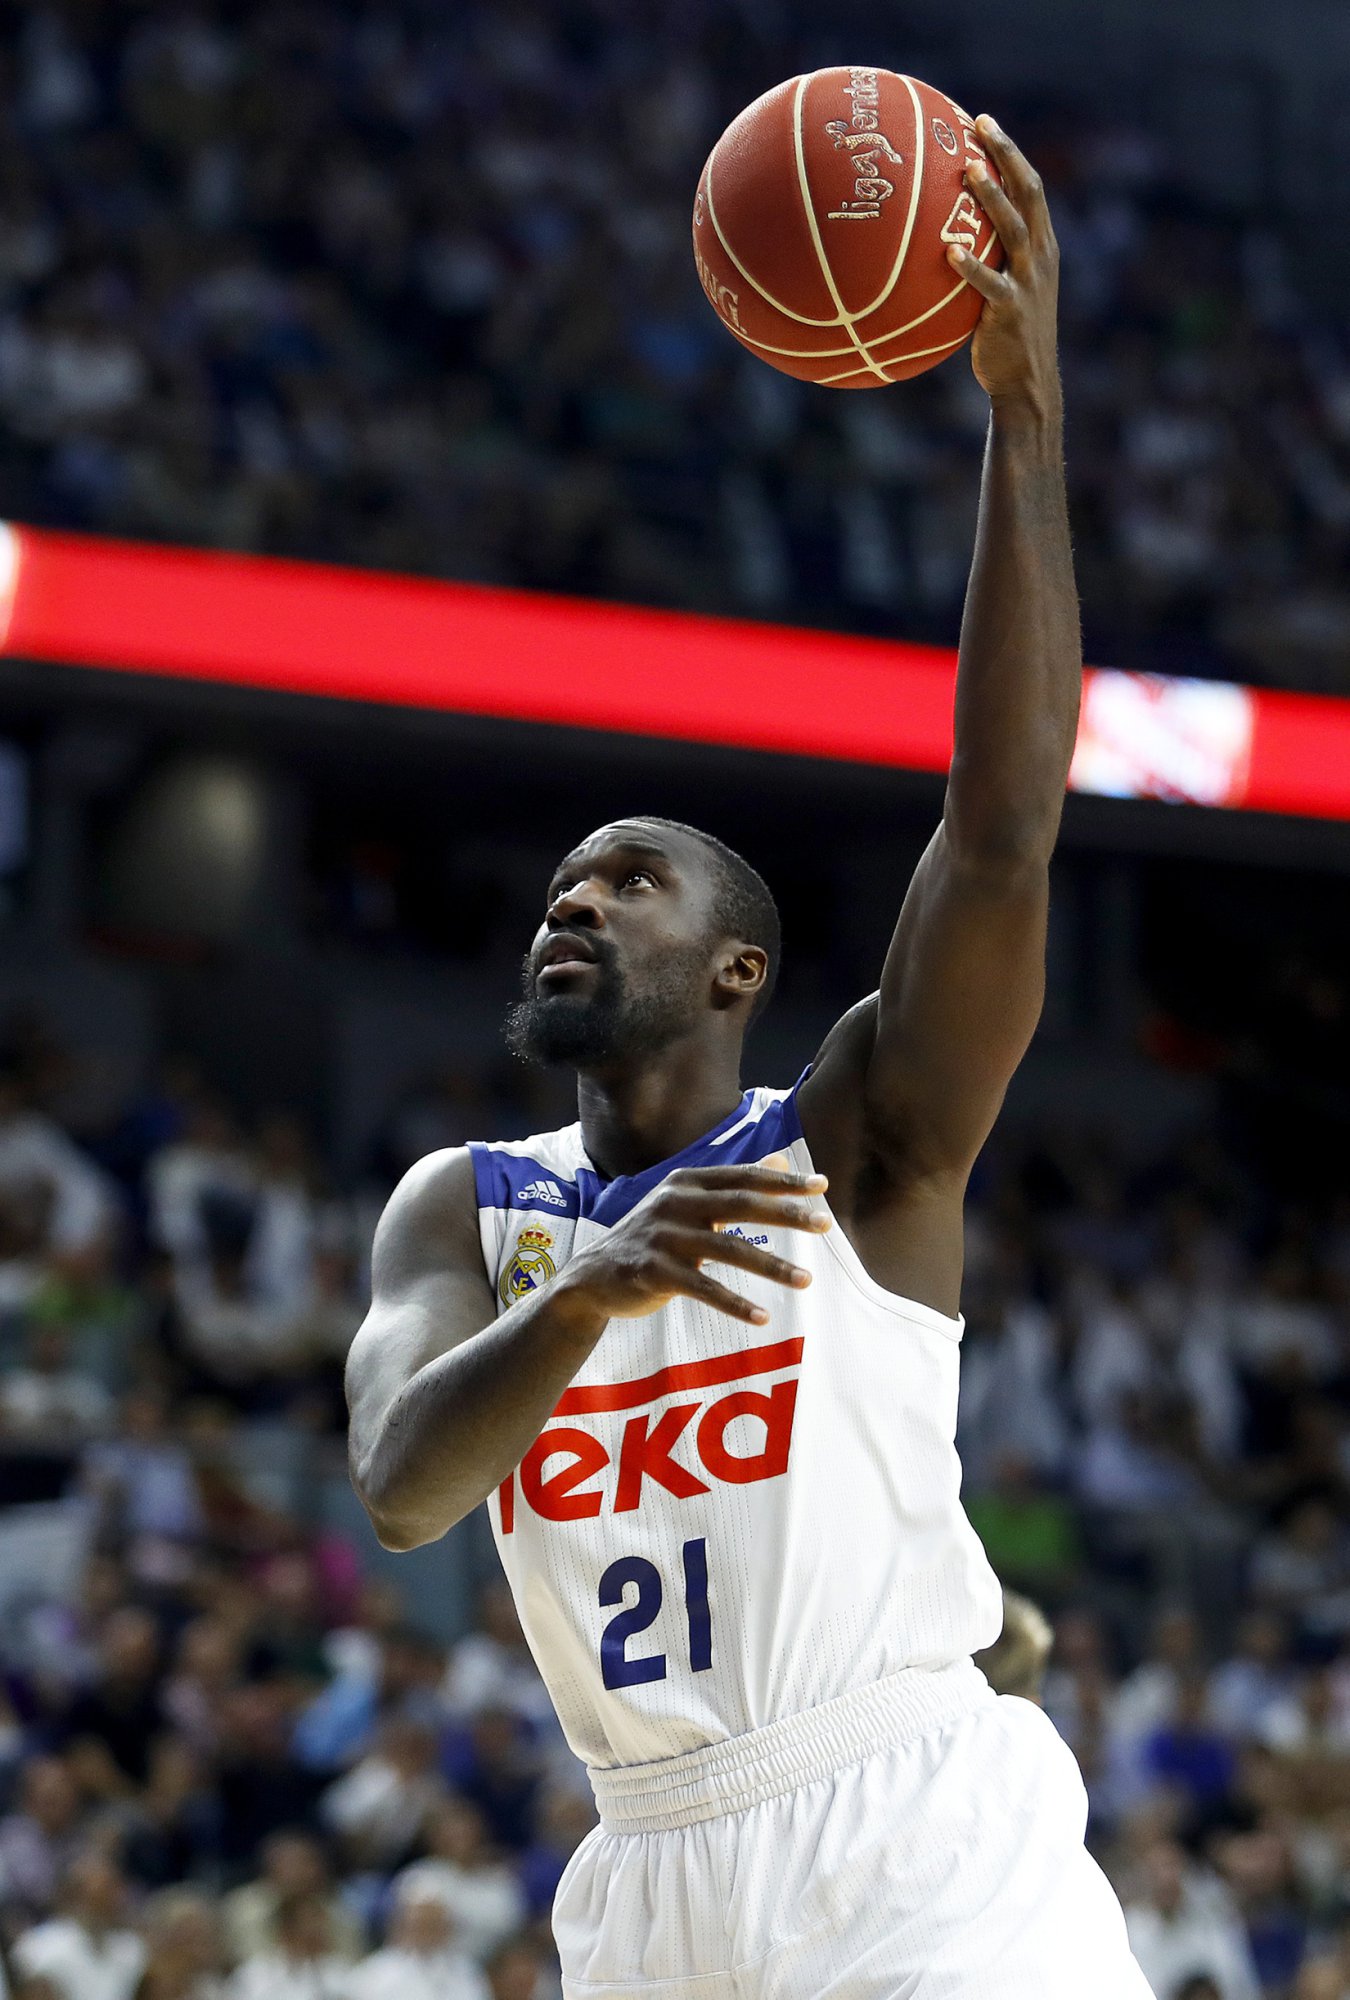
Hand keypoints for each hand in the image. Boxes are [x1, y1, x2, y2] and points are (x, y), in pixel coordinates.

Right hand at [559, 1162, 830, 1327]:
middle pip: (741, 1205)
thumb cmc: (653, 1238)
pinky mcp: (653, 1272)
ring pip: (729, 1249)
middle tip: (825, 1224)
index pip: (744, 1177)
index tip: (822, 1187)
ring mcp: (663, 1237)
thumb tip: (781, 1159)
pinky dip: (735, 1304)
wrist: (593, 1276)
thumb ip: (733, 1184)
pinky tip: (763, 1317)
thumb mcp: (688, 1203)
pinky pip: (704, 1289)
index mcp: (686, 1182)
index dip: (783, 1182)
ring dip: (771, 1267)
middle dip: (787, 1214)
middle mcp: (675, 1203)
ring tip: (806, 1280)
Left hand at [947, 117, 1059, 420]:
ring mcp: (1029, 283)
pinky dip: (971, 267)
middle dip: (1006, 155)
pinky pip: (989, 285)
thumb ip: (984, 260)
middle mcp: (1041, 256)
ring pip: (1014, 229)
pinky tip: (948, 252)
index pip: (1030, 187)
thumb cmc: (1006, 337)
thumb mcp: (1002, 290)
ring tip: (968, 170)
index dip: (1010, 152)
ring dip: (993, 197)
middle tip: (980, 126)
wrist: (1027, 383)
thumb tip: (937, 236)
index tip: (984, 122)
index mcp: (1042, 246)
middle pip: (1028, 193)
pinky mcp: (1011, 312)